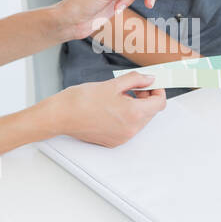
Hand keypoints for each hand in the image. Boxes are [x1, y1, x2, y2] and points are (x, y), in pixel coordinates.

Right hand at [47, 73, 165, 146]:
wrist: (61, 115)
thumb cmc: (82, 100)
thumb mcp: (113, 84)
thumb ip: (136, 80)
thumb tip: (150, 79)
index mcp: (133, 113)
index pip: (159, 103)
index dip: (158, 90)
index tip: (151, 83)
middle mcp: (131, 129)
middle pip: (151, 112)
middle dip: (147, 98)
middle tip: (134, 87)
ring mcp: (122, 137)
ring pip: (140, 121)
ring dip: (137, 107)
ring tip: (120, 96)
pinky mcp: (114, 141)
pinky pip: (129, 128)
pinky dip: (127, 117)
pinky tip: (113, 107)